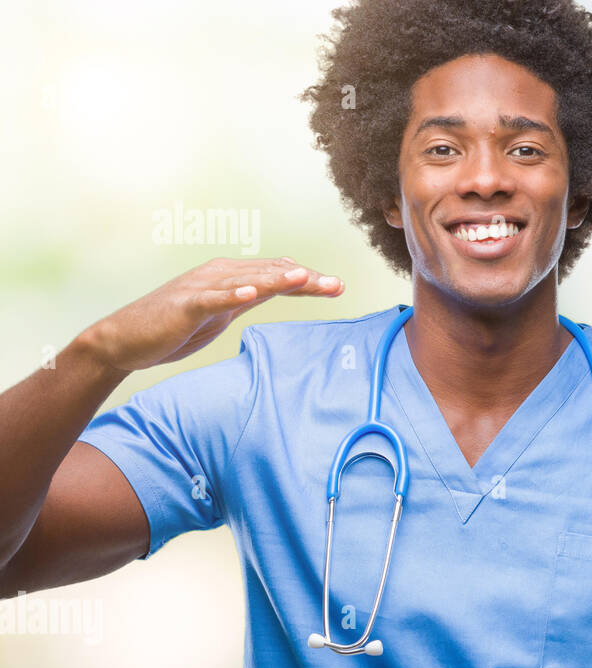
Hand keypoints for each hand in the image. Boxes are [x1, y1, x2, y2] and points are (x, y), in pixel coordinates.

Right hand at [77, 257, 343, 372]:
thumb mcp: (222, 310)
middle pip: (269, 274)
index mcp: (231, 277)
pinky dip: (231, 293)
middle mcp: (219, 274)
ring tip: (302, 277)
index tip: (338, 287)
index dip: (308, 281)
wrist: (124, 340)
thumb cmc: (174, 326)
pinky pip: (211, 298)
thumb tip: (283, 282)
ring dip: (274, 278)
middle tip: (336, 285)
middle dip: (304, 279)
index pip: (277, 276)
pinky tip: (251, 292)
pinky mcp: (184, 305)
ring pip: (245, 280)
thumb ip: (251, 295)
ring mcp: (200, 288)